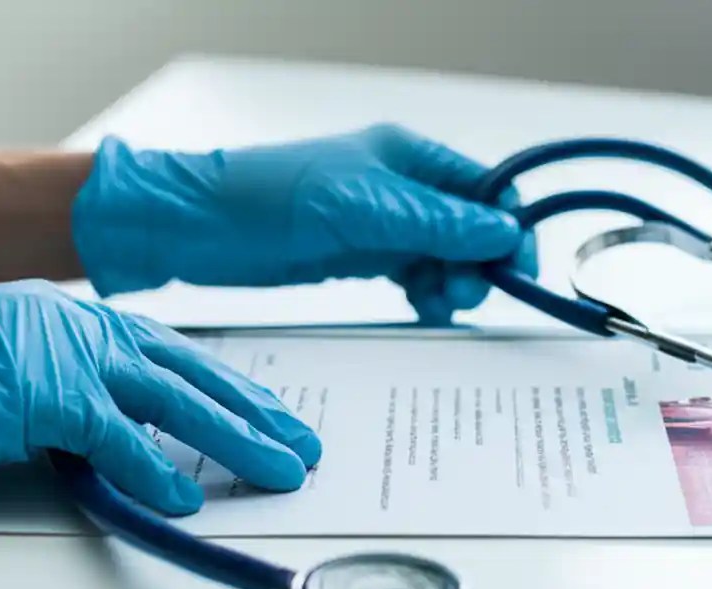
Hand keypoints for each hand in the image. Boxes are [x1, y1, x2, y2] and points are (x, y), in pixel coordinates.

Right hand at [0, 281, 319, 515]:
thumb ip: (51, 390)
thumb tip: (95, 430)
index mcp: (64, 317)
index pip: (162, 351)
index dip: (219, 384)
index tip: (261, 408)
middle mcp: (72, 325)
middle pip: (185, 369)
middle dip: (250, 407)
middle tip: (299, 438)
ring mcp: (58, 353)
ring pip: (172, 398)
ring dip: (232, 437)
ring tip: (280, 468)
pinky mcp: (36, 391)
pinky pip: (114, 435)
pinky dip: (152, 466)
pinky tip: (187, 495)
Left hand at [71, 124, 535, 323]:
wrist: (197, 226)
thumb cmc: (269, 199)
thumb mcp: (362, 209)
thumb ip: (436, 221)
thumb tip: (504, 232)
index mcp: (408, 158)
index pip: (486, 188)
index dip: (507, 227)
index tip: (514, 268)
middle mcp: (401, 188)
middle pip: (471, 228)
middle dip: (479, 262)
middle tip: (461, 295)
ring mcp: (381, 225)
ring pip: (444, 257)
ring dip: (453, 283)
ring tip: (438, 304)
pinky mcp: (359, 256)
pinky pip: (413, 277)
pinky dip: (425, 295)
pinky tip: (421, 309)